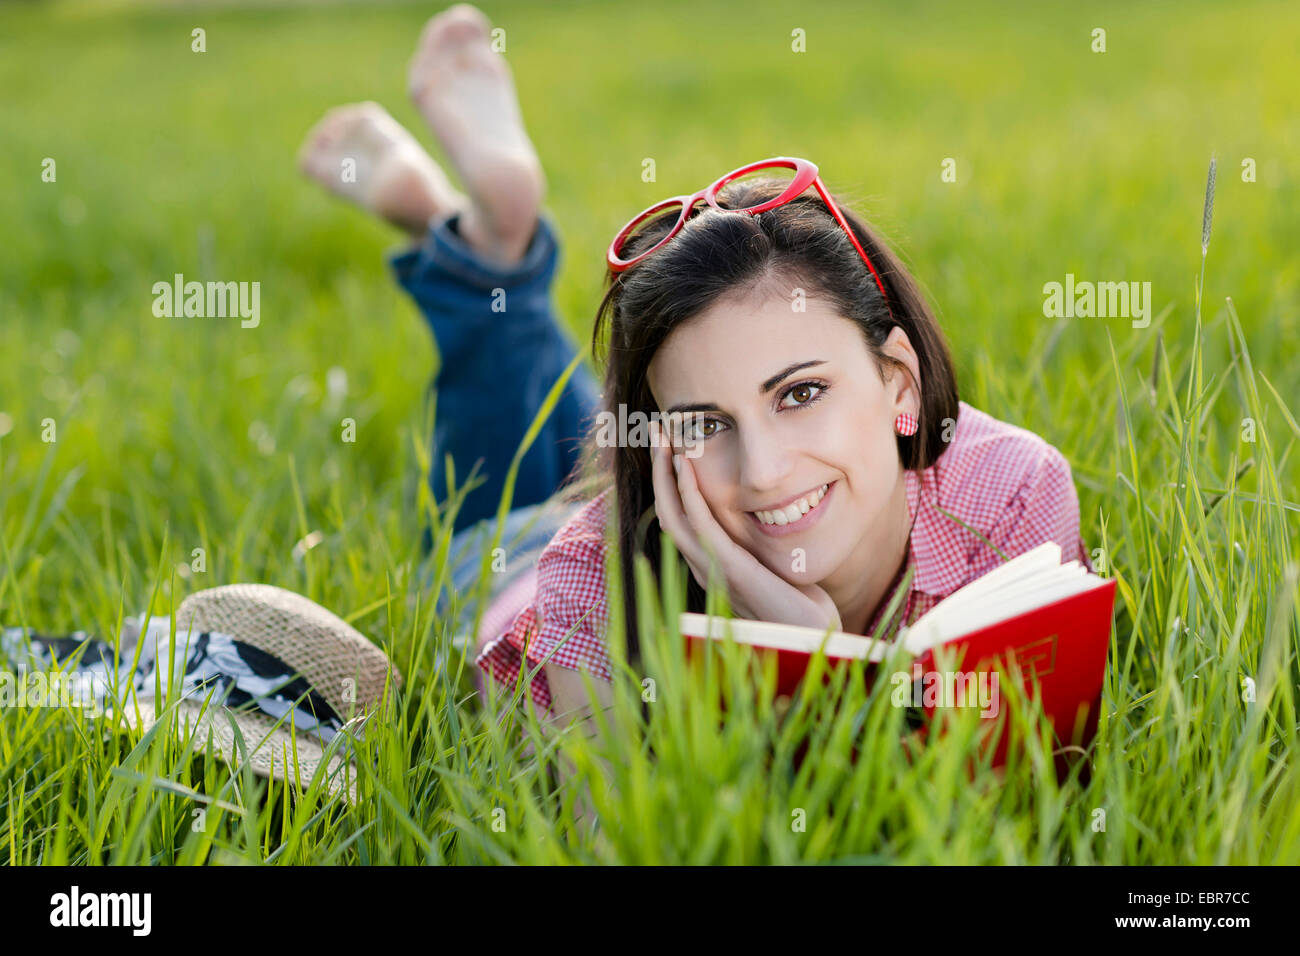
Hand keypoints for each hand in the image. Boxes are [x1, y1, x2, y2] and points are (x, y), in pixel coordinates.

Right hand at [649, 420, 842, 631]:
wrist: (812, 638)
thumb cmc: (798, 606)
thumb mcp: (772, 565)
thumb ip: (756, 544)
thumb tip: (763, 513)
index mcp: (709, 565)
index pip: (678, 517)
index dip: (668, 482)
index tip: (671, 445)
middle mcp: (702, 567)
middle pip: (666, 511)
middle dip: (659, 469)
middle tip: (657, 430)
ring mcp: (712, 571)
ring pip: (673, 515)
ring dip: (666, 474)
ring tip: (664, 438)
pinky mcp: (730, 571)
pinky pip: (700, 526)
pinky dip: (689, 494)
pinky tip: (685, 466)